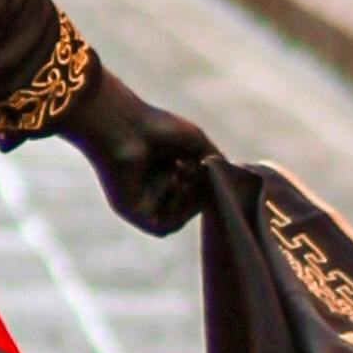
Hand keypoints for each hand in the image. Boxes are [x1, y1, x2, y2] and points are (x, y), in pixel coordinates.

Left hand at [60, 63, 216, 236]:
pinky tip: (172, 181)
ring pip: (178, 220)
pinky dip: (174, 209)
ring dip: (188, 200)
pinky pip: (163, 228)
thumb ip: (215, 166)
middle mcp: (153, 190)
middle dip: (199, 191)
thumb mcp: (197, 143)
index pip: (195, 193)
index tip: (210, 167)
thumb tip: (229, 185)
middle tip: (192, 166)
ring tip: (180, 170)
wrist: (123, 125)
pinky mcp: (132, 213)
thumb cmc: (157, 127)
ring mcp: (143, 202)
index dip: (207, 186)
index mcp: (166, 172)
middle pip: (189, 208)